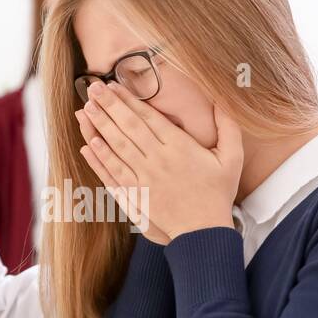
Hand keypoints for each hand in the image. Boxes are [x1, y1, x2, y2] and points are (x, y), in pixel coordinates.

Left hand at [75, 80, 242, 240]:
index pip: (148, 117)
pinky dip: (100, 159)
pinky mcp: (137, 195)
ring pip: (117, 148)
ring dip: (99, 127)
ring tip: (84, 110)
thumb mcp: (233, 157)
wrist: (204, 232)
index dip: (128, 100)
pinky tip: (88, 145)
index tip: (113, 85)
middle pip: (129, 127)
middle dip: (108, 106)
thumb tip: (221, 99)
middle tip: (91, 89)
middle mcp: (159, 160)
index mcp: (180, 147)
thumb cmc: (219, 192)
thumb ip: (228, 126)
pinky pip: (114, 173)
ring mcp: (145, 179)